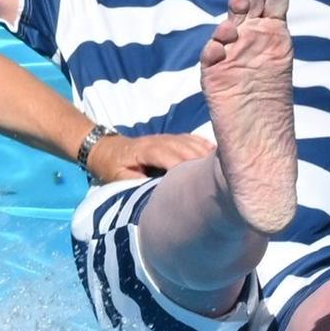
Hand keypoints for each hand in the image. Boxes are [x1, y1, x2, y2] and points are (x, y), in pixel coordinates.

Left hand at [88, 131, 211, 182]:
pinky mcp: (171, 139)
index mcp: (143, 150)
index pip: (167, 154)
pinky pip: (191, 140)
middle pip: (184, 147)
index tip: (199, 180)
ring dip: (207, 155)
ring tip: (226, 169)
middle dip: (201, 161)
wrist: (103, 149)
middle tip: (222, 177)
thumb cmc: (111, 168)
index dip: (183, 165)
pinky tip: (218, 155)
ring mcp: (166, 137)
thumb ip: (137, 184)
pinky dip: (205, 146)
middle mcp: (157, 140)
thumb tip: (158, 193)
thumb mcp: (118, 179)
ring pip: (190, 143)